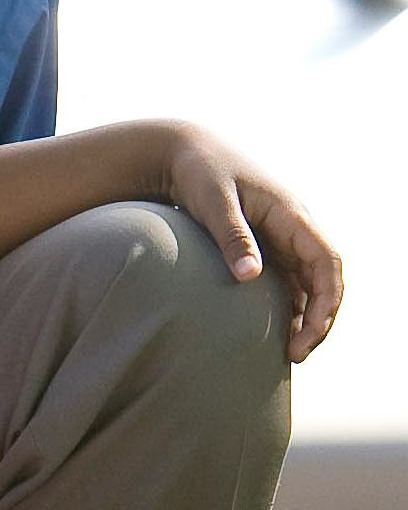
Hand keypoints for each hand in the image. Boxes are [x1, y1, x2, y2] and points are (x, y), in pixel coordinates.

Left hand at [161, 126, 342, 358]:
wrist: (181, 153)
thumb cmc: (199, 172)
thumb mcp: (214, 202)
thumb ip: (233, 236)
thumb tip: (251, 277)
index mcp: (292, 215)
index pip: (327, 262)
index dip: (327, 301)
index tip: (310, 334)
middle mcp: (294, 228)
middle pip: (324, 281)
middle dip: (319, 320)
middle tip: (295, 355)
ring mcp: (281, 239)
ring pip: (308, 286)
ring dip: (304, 319)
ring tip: (286, 355)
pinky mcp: (264, 247)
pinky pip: (286, 283)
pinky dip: (286, 309)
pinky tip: (271, 335)